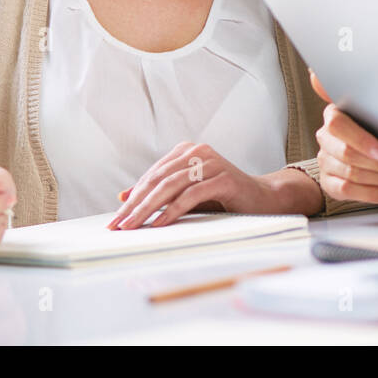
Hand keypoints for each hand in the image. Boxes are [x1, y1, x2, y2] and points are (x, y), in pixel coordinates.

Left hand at [108, 142, 282, 228]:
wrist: (262, 199)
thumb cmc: (222, 197)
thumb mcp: (185, 194)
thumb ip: (159, 193)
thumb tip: (124, 198)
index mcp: (187, 151)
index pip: (152, 175)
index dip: (132, 197)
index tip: (115, 219)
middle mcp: (198, 151)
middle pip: (158, 179)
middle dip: (135, 204)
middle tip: (118, 225)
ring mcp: (212, 163)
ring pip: (171, 186)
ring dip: (148, 209)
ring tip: (133, 226)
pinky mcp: (224, 178)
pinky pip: (192, 195)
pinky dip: (172, 210)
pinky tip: (159, 223)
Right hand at [311, 69, 377, 202]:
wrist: (370, 146)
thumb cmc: (376, 124)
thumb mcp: (374, 105)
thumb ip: (359, 89)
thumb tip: (319, 75)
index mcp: (334, 115)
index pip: (338, 126)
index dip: (362, 142)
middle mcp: (326, 138)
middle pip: (347, 154)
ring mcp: (325, 161)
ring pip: (350, 174)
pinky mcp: (329, 182)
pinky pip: (348, 191)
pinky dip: (373, 193)